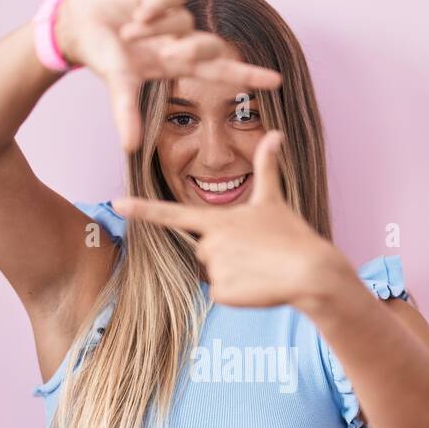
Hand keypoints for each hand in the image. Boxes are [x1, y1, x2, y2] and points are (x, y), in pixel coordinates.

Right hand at [52, 0, 282, 151]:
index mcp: (178, 64)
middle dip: (191, 51)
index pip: (222, 71)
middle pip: (209, 46)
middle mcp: (182, 39)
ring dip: (153, 31)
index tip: (278, 81)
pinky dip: (152, 10)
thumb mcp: (119, 86)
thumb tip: (130, 148)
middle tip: (166, 53)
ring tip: (128, 33)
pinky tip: (135, 14)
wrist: (80, 25)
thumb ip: (126, 114)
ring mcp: (174, 16)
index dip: (248, 76)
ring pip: (184, 23)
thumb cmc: (105, 57)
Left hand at [111, 130, 351, 308]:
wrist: (310, 271)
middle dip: (227, 253)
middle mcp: (210, 242)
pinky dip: (238, 293)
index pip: (172, 214)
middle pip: (205, 250)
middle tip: (255, 251)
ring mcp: (214, 268)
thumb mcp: (274, 201)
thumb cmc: (292, 235)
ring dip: (234, 272)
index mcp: (218, 219)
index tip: (118, 203)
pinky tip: (256, 285)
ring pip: (214, 272)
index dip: (144, 209)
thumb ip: (267, 168)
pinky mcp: (222, 293)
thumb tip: (276, 133)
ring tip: (258, 267)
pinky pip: (221, 293)